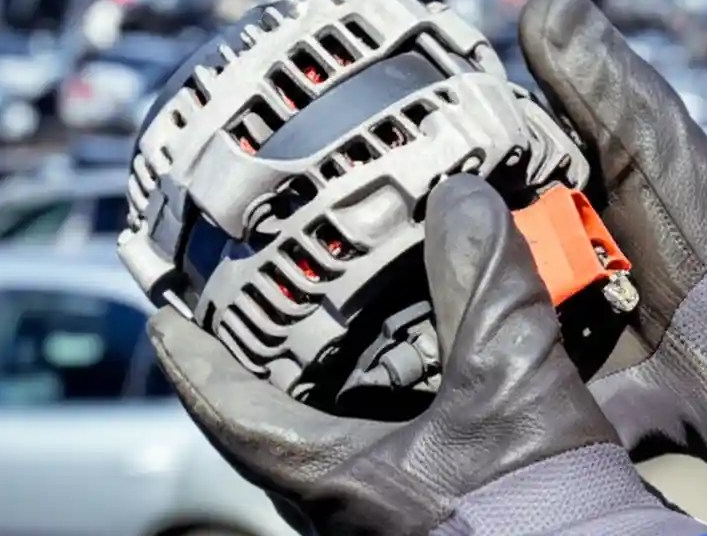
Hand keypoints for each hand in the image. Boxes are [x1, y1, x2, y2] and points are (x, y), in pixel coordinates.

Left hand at [150, 175, 706, 535]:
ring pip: (322, 450)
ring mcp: (382, 517)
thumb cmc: (543, 512)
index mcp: (332, 478)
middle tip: (244, 322)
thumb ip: (485, 283)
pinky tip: (416, 383)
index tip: (163, 321)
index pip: (227, 412)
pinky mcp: (428, 516)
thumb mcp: (511, 377)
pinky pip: (377, 459)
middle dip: (252, 376)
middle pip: (266, 434)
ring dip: (320, 396)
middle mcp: (344, 507)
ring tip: (330, 341)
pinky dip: (377, 414)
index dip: (191, 361)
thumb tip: (462, 202)